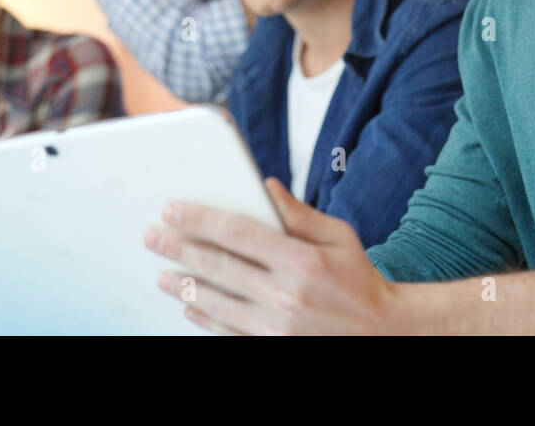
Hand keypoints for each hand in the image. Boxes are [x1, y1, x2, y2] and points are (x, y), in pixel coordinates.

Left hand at [145, 177, 403, 334]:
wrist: (381, 334)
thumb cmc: (359, 281)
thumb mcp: (340, 238)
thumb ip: (300, 213)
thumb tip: (267, 186)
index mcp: (301, 260)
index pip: (237, 233)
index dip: (200, 219)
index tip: (172, 209)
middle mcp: (284, 295)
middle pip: (218, 266)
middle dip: (179, 249)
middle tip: (153, 238)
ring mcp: (275, 326)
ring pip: (215, 302)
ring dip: (184, 286)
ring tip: (162, 273)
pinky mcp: (271, 348)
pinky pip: (227, 332)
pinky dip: (204, 320)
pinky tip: (189, 307)